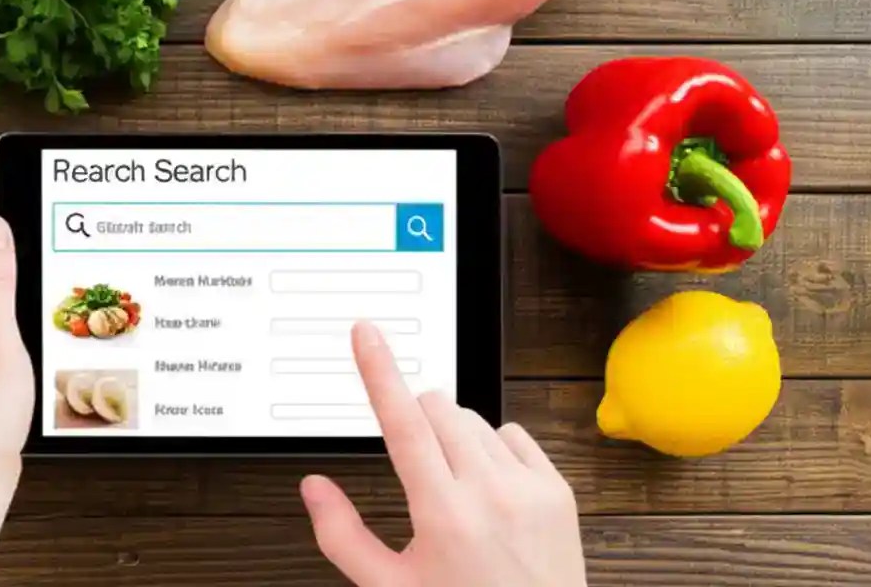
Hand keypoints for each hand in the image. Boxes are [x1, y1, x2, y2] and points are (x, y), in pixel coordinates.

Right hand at [300, 323, 585, 586]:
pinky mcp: (557, 489)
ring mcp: (529, 488)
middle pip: (437, 408)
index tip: (366, 334)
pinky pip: (513, 432)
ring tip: (452, 485)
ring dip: (452, 435)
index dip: (379, 372)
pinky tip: (488, 486)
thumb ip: (342, 536)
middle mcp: (490, 493)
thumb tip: (314, 489)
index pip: (403, 424)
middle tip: (414, 464)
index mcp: (444, 515)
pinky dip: (493, 448)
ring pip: (473, 418)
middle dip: (415, 421)